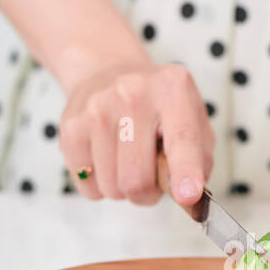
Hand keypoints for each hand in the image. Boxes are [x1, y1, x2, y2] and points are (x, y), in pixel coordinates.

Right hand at [59, 61, 213, 205]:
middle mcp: (132, 93)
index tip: (188, 195)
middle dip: (148, 193)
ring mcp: (96, 108)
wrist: (107, 72)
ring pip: (112, 187)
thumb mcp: (192, 119)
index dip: (186, 172)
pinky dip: (100, 184)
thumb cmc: (157, 106)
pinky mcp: (70, 126)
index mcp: (172, 89)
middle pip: (138, 178)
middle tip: (152, 178)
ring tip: (129, 161)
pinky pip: (88, 186)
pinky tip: (107, 157)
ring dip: (124, 188)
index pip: (181, 139)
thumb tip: (190, 197)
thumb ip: (199, 159)